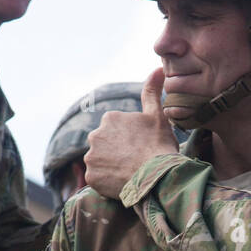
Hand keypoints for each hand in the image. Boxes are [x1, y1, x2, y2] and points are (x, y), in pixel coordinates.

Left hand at [84, 68, 178, 198]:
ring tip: (129, 172)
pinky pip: (98, 179)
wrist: (156, 176)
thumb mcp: (157, 115)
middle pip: (106, 145)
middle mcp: (95, 135)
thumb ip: (152, 92)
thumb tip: (157, 69)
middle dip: (117, 152)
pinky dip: (107, 182)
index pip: (116, 130)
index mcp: (110, 118)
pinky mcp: (91, 177)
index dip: (130, 140)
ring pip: (100, 162)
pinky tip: (122, 182)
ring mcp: (91, 157)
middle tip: (135, 161)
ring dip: (111, 167)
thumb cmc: (159, 145)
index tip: (141, 147)